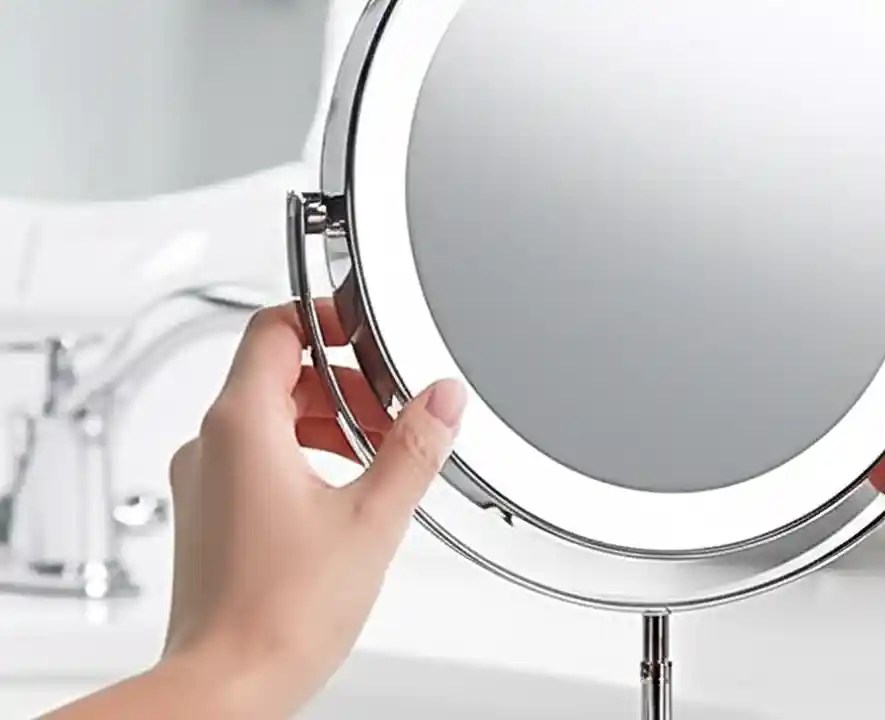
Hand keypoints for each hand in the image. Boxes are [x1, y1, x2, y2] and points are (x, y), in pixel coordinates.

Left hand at [48, 304, 466, 718]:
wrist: (228, 686)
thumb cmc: (279, 613)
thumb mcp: (373, 517)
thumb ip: (414, 448)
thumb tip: (443, 399)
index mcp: (242, 425)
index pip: (274, 328)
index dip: (326, 317)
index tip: (366, 328)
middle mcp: (210, 446)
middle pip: (278, 374)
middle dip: (344, 384)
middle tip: (394, 411)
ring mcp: (205, 482)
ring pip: (268, 418)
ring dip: (327, 421)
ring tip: (379, 456)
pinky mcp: (211, 515)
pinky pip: (256, 458)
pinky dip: (303, 456)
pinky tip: (345, 494)